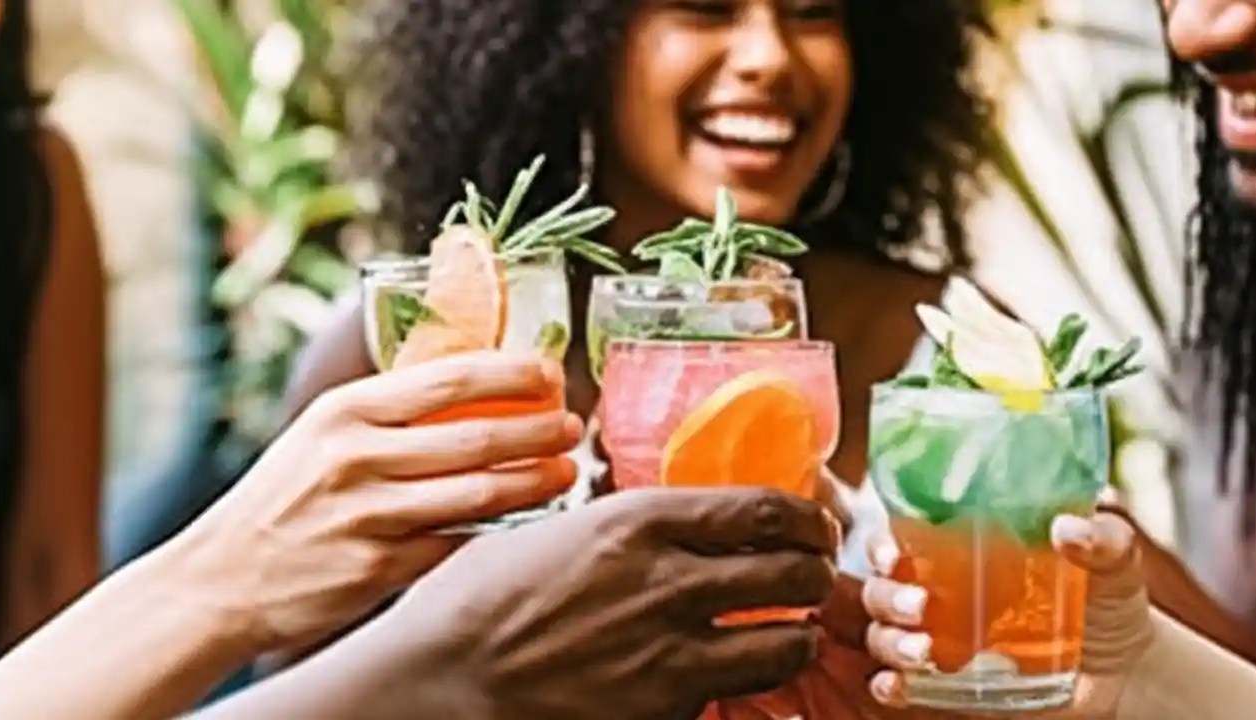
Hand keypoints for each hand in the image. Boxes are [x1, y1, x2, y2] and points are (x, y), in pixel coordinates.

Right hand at [159, 351, 582, 652]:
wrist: (221, 578)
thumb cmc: (284, 498)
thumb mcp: (323, 433)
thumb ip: (389, 411)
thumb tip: (475, 384)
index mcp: (346, 411)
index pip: (449, 377)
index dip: (512, 373)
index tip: (551, 371)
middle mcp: (357, 458)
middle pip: (476, 435)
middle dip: (540, 428)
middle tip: (574, 425)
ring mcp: (369, 516)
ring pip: (479, 493)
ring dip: (535, 481)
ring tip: (566, 471)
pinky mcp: (378, 568)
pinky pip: (456, 541)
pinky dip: (496, 528)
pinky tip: (523, 519)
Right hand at [217, 488, 840, 719]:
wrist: (438, 682)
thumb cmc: (476, 601)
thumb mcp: (554, 533)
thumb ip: (624, 529)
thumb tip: (673, 526)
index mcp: (638, 522)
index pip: (763, 508)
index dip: (804, 517)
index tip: (811, 524)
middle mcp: (668, 583)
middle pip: (793, 573)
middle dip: (816, 574)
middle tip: (812, 575)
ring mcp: (670, 655)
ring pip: (786, 644)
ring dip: (794, 635)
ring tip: (785, 631)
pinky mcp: (664, 712)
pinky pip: (735, 697)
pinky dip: (745, 686)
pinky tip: (725, 675)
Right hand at [863, 511, 1151, 717]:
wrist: (1125, 674)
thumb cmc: (1108, 604)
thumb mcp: (1114, 563)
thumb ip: (1103, 541)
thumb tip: (1070, 530)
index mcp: (960, 550)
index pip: (899, 536)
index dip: (882, 543)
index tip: (893, 553)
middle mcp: (938, 591)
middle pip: (880, 587)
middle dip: (888, 597)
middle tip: (920, 606)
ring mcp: (938, 640)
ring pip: (881, 633)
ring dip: (890, 640)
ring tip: (922, 651)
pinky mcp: (944, 686)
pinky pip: (897, 684)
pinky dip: (888, 684)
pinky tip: (896, 685)